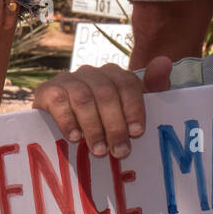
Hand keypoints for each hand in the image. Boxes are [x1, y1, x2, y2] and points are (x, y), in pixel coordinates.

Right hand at [32, 57, 173, 158]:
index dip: (133, 108)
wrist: (58, 126)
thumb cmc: (102, 122)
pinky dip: (68, 120)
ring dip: (93, 127)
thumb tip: (165, 62)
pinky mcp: (47, 90)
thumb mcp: (129, 111)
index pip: (127, 84)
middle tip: (119, 151)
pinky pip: (59, 101)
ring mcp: (68, 79)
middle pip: (106, 93)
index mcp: (114, 75)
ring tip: (99, 151)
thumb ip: (151, 88)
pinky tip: (74, 137)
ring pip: (84, 98)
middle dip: (114, 125)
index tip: (136, 133)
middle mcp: (91, 72)